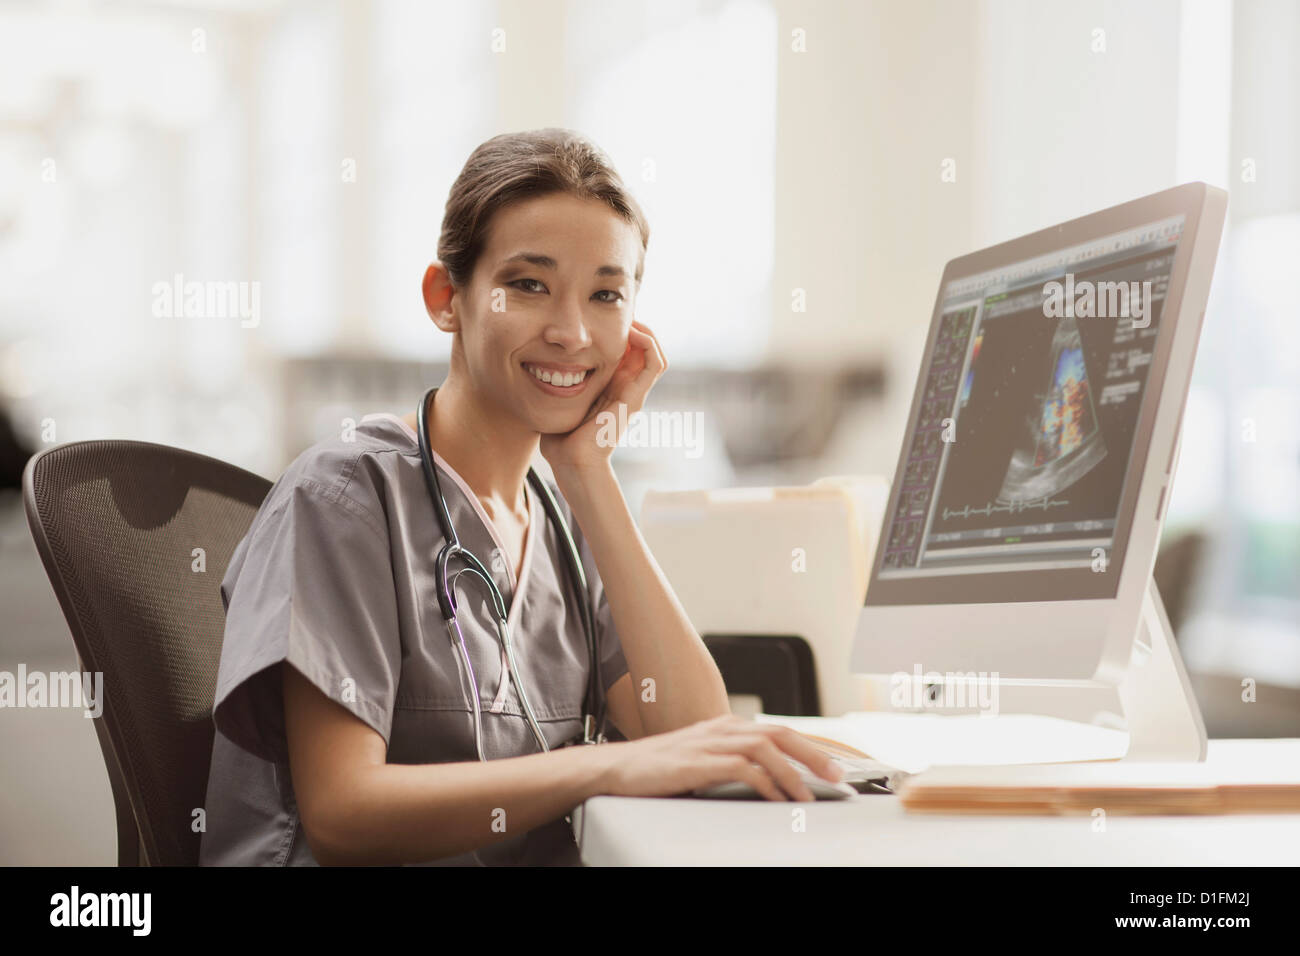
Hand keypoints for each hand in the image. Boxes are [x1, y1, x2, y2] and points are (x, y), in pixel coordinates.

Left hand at [539, 319, 665, 473]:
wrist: (572, 462)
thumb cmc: (561, 438)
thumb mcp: (555, 398)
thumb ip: (551, 381)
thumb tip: (529, 361)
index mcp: (609, 385)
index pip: (624, 349)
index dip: (617, 328)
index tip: (599, 313)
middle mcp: (625, 387)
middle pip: (641, 346)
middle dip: (631, 323)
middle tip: (614, 309)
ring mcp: (633, 392)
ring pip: (654, 351)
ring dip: (645, 330)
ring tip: (628, 318)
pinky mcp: (636, 398)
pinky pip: (655, 364)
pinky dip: (649, 344)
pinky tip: (632, 332)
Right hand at [596, 714, 844, 801]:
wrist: (618, 768)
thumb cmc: (660, 767)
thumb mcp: (703, 758)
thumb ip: (733, 761)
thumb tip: (769, 779)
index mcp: (727, 725)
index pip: (779, 730)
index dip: (810, 747)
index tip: (834, 766)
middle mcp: (723, 728)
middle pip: (780, 734)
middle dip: (814, 755)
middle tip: (837, 777)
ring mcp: (711, 743)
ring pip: (766, 749)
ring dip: (793, 773)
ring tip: (808, 796)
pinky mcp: (699, 762)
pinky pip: (743, 769)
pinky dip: (765, 783)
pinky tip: (775, 800)